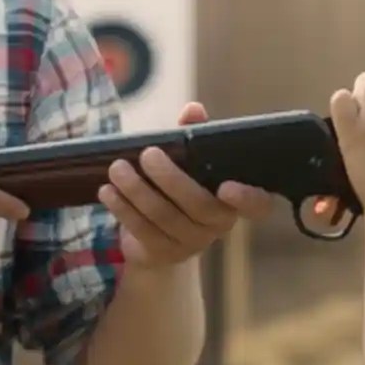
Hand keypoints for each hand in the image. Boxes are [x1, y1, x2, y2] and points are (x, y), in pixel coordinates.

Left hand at [98, 102, 273, 267]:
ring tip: (116, 168)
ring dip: (137, 191)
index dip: (248, 199)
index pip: (257, 206)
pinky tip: (107, 191)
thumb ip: (195, 135)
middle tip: (147, 154)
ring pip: (164, 218)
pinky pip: (143, 231)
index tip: (227, 186)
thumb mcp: (189, 161)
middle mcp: (218, 225)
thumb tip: (193, 110)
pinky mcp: (163, 254)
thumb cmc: (180, 188)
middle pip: (198, 205)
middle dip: (170, 178)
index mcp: (233, 200)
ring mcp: (191, 243)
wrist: (158, 239)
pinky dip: (122, 209)